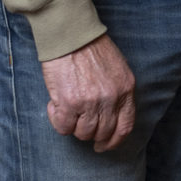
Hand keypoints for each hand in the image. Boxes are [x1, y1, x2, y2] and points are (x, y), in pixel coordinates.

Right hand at [42, 35, 135, 151]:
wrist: (70, 35)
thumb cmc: (91, 48)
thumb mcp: (117, 69)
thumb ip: (118, 92)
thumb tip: (109, 116)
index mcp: (126, 90)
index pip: (125, 127)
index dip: (114, 141)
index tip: (104, 145)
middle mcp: (111, 99)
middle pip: (103, 133)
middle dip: (91, 134)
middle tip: (80, 127)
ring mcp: (90, 103)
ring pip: (83, 133)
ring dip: (73, 126)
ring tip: (67, 110)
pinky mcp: (69, 103)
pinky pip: (63, 127)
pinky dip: (57, 120)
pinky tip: (55, 106)